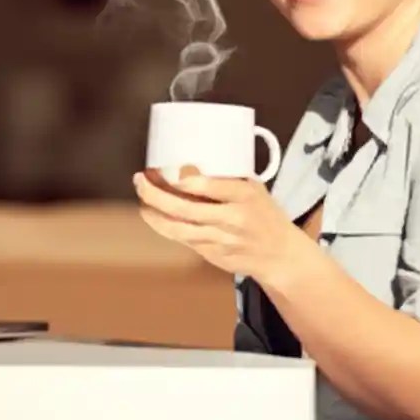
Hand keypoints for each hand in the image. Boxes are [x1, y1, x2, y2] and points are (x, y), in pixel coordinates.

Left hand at [132, 167, 309, 282]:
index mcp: (245, 196)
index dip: (184, 182)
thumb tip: (185, 163)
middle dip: (155, 195)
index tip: (165, 172)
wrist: (279, 254)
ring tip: (142, 200)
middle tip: (140, 181)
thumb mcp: (254, 188)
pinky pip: (183, 240)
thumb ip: (226, 178)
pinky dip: (166, 227)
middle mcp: (232, 219)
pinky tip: (155, 216)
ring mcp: (221, 240)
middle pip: (185, 209)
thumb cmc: (264, 213)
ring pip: (178, 229)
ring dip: (154, 214)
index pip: (210, 187)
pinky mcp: (213, 256)